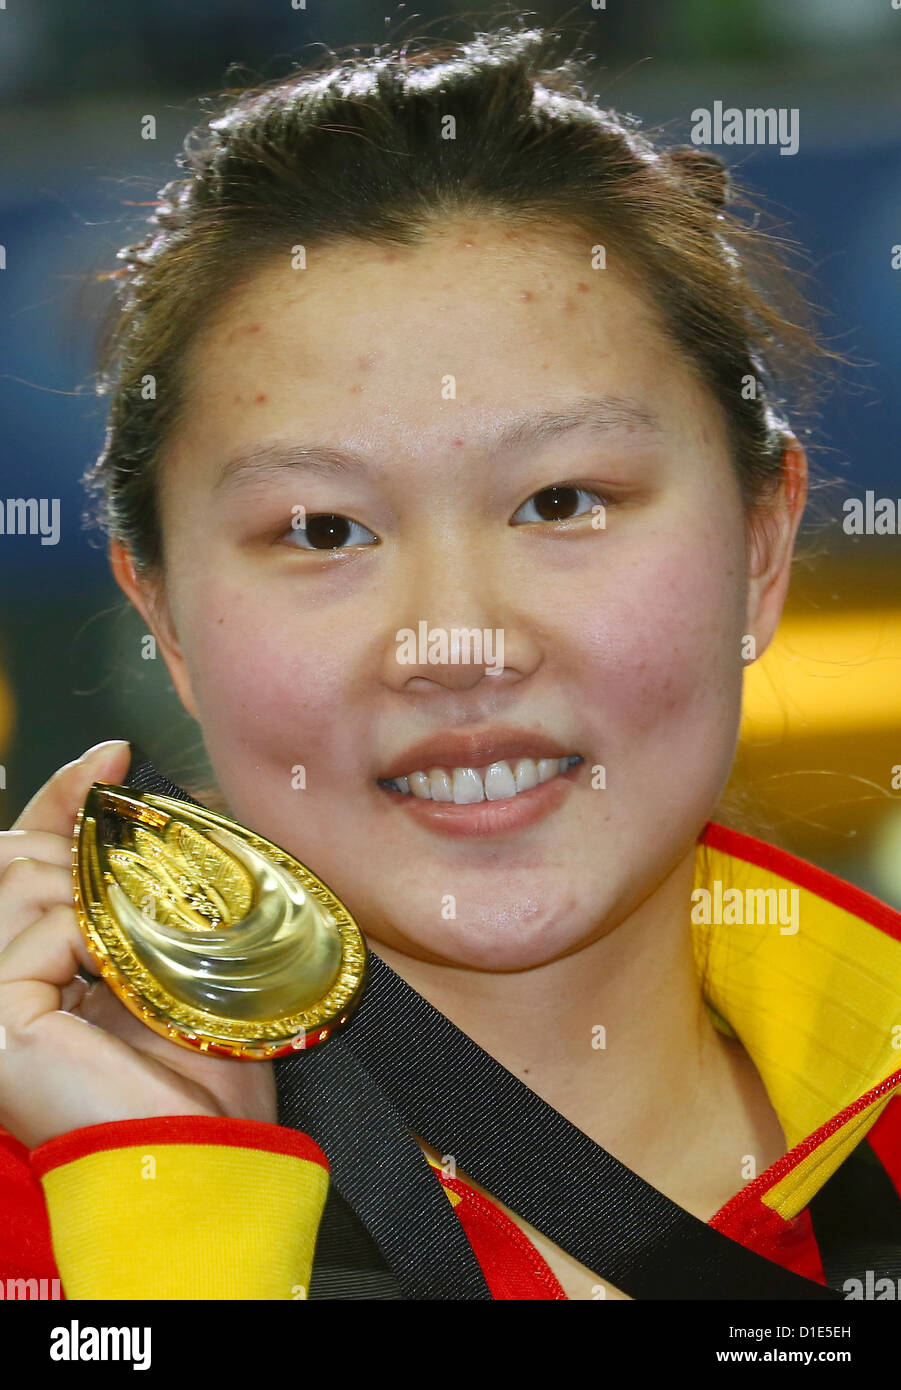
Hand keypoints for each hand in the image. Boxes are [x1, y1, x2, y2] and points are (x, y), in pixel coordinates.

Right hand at [0, 741, 276, 1147]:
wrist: (210, 1147)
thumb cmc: (197, 1052)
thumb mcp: (166, 929)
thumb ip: (125, 857)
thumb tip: (109, 751)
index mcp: (32, 955)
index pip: (22, 847)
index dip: (61, 797)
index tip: (115, 758)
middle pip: (12, 853)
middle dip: (85, 848)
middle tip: (145, 891)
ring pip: (23, 877)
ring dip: (101, 894)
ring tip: (145, 948)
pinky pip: (42, 929)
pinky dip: (99, 938)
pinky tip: (128, 978)